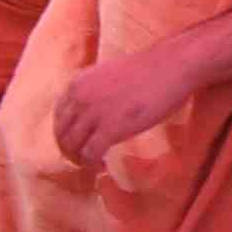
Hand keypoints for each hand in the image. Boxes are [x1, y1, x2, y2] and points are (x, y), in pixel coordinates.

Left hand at [42, 44, 192, 173]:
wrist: (172, 66)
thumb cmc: (148, 71)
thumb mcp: (107, 75)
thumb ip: (93, 91)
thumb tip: (90, 113)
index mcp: (77, 83)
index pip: (59, 116)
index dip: (65, 133)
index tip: (78, 142)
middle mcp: (79, 98)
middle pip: (62, 133)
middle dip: (69, 149)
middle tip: (82, 158)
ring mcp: (93, 113)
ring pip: (72, 146)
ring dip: (80, 159)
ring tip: (93, 163)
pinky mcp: (111, 129)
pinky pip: (91, 154)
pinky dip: (93, 164)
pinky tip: (102, 165)